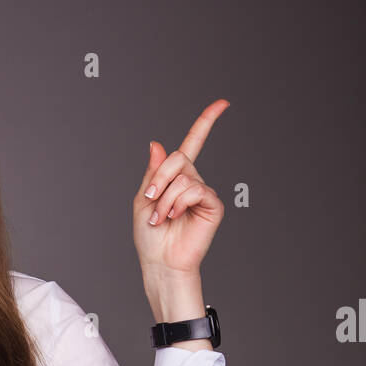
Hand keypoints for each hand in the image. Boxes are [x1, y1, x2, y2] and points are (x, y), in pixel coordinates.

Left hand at [133, 100, 228, 315]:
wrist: (160, 262)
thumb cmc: (150, 237)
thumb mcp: (143, 198)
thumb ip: (153, 171)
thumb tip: (157, 143)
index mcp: (176, 178)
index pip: (193, 144)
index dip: (206, 122)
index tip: (222, 103)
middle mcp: (192, 182)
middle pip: (179, 157)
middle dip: (160, 178)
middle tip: (150, 200)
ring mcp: (203, 193)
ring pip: (184, 176)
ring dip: (165, 197)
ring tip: (162, 218)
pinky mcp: (213, 206)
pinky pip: (196, 189)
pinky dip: (179, 202)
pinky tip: (175, 216)